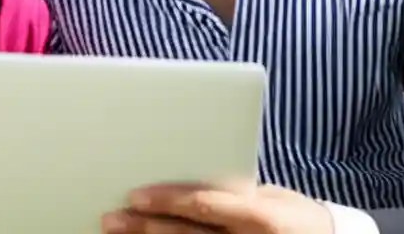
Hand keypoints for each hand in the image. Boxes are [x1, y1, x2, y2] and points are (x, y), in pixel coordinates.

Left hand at [101, 182, 332, 233]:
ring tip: (116, 231)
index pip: (203, 206)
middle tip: (111, 217)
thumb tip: (185, 176)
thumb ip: (231, 190)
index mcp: (258, 216)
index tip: (135, 194)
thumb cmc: (292, 215)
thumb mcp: (270, 196)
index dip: (166, 200)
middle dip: (143, 227)